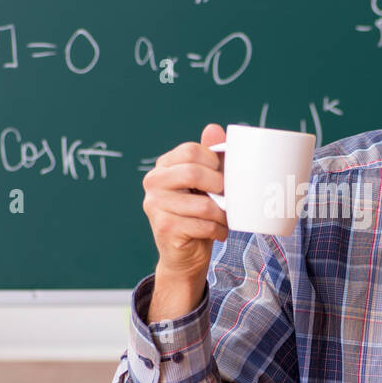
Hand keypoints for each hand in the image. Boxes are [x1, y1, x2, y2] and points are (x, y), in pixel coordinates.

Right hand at [142, 123, 230, 286]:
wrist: (184, 254)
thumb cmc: (197, 214)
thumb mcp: (205, 183)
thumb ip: (208, 156)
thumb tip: (213, 128)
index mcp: (163, 166)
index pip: (190, 151)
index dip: (213, 161)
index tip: (222, 175)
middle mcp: (153, 182)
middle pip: (193, 173)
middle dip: (219, 185)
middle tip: (228, 197)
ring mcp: (155, 206)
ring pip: (202, 204)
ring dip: (222, 213)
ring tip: (226, 218)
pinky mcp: (164, 227)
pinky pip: (202, 225)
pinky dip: (218, 230)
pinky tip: (219, 232)